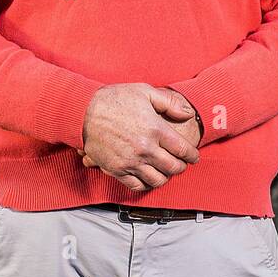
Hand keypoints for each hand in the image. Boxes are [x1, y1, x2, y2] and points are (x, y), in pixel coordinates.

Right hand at [78, 84, 200, 191]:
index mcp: (156, 129)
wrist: (84, 111)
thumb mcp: (145, 91)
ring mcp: (131, 161)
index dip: (192, 155)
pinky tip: (148, 178)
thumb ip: (170, 102)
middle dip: (181, 166)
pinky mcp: (117, 170)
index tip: (194, 156)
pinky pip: (137, 185)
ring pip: (158, 180)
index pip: (183, 149)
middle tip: (182, 164)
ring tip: (166, 172)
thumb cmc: (114, 99)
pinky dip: (147, 185)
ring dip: (166, 177)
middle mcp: (146, 148)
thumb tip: (187, 113)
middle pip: (173, 167)